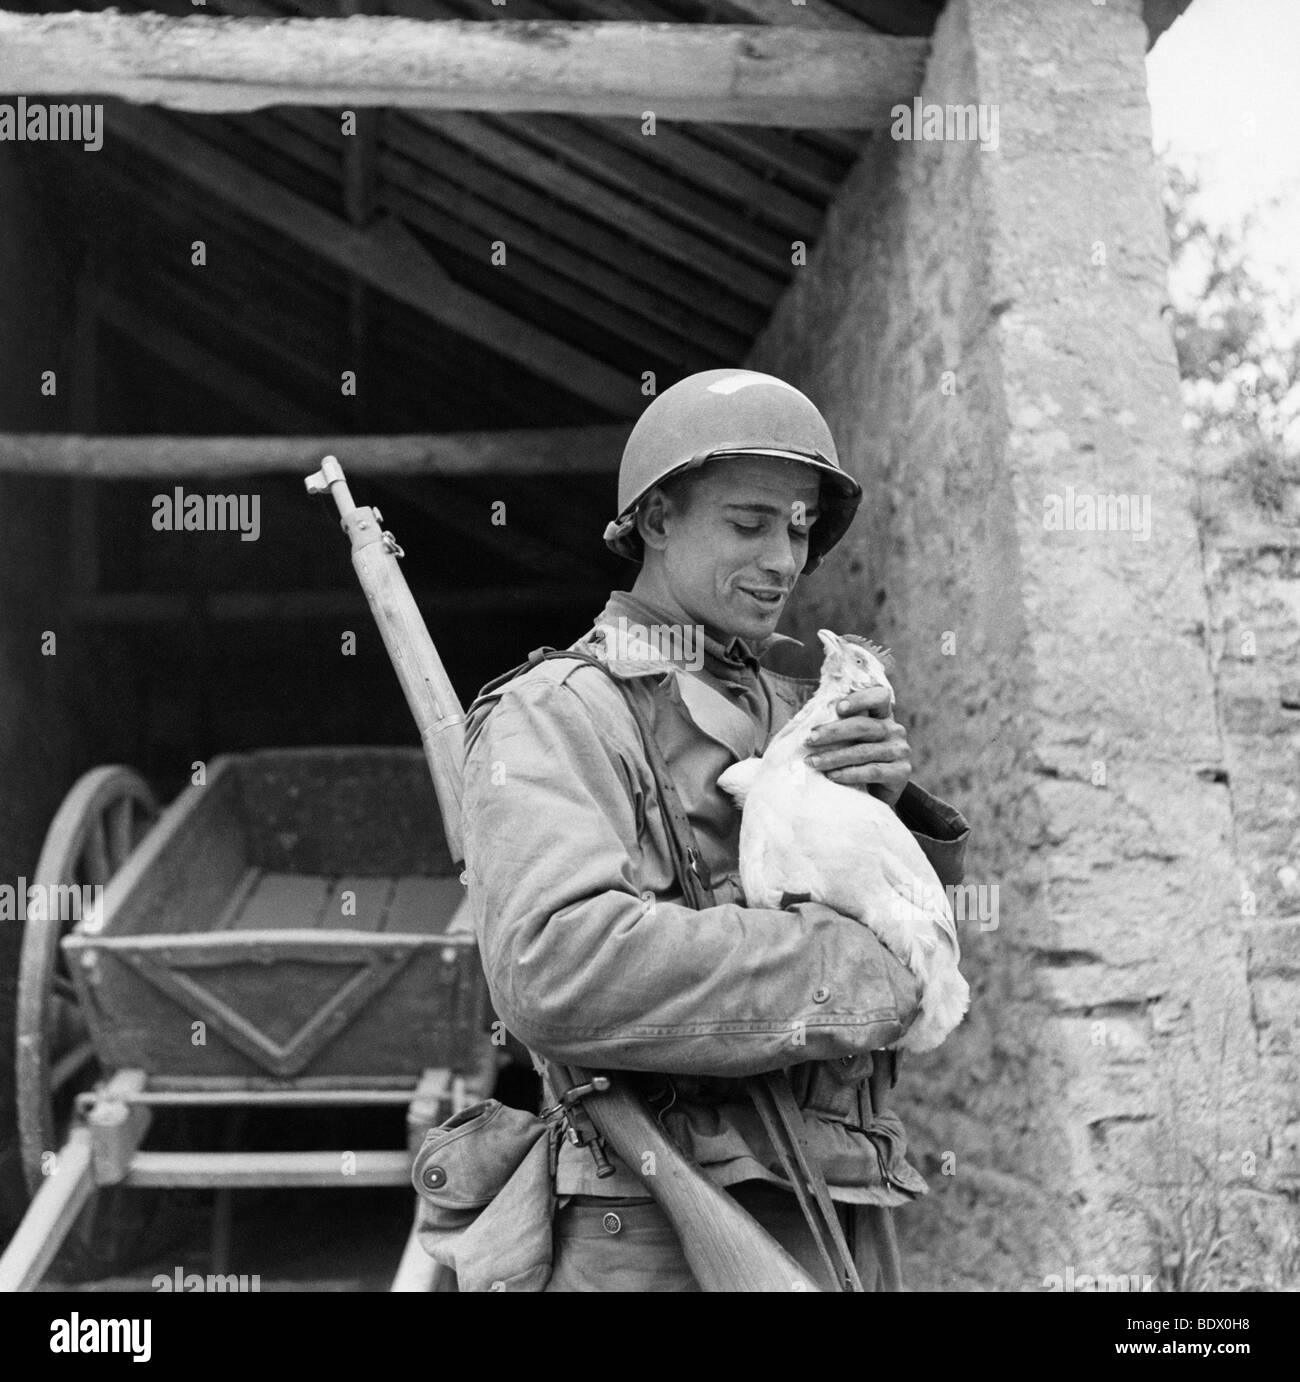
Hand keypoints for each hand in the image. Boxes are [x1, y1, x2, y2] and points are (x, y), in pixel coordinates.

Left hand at [804, 688, 910, 807]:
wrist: (875, 795)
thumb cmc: (855, 761)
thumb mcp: (850, 741)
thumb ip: (838, 728)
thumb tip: (802, 725)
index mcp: (883, 715)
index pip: (879, 696)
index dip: (861, 699)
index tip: (839, 707)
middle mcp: (895, 730)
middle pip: (864, 726)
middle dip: (833, 732)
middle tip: (809, 740)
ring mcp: (900, 751)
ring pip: (864, 751)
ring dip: (834, 757)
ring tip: (813, 762)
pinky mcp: (901, 772)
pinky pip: (872, 771)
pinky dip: (850, 773)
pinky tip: (832, 776)